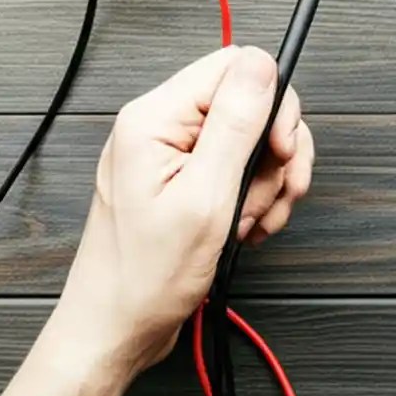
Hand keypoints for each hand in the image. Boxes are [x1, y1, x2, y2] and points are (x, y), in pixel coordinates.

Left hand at [61, 47, 314, 372]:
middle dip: (274, 153)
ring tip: (251, 221)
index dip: (273, 104)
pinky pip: (240, 168)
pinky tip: (246, 227)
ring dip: (269, 183)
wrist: (116, 329)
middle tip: (262, 196)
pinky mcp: (185, 179)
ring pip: (253, 139)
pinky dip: (256, 198)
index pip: (236, 66)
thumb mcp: (203, 199)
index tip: (279, 150)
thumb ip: (235, 126)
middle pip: (251, 102)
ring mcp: (173, 154)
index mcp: (155, 119)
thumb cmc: (143, 279)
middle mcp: (160, 127)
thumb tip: (261, 66)